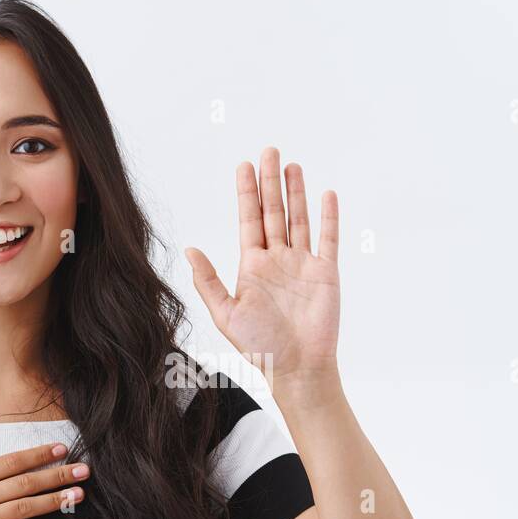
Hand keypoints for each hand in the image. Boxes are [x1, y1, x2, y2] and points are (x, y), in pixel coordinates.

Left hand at [184, 146, 340, 386]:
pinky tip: (325, 194)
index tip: (244, 166)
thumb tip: (189, 250)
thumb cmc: (260, 347)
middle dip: (270, 182)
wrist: (297, 367)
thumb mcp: (226, 314)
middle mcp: (278, 260)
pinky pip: (329, 239)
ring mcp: (303, 265)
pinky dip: (328, 217)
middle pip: (274, 212)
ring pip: (299, 219)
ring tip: (292, 165)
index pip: (249, 220)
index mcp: (252, 267)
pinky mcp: (326, 273)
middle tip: (269, 151)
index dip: (247, 193)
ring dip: (296, 192)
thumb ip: (208, 281)